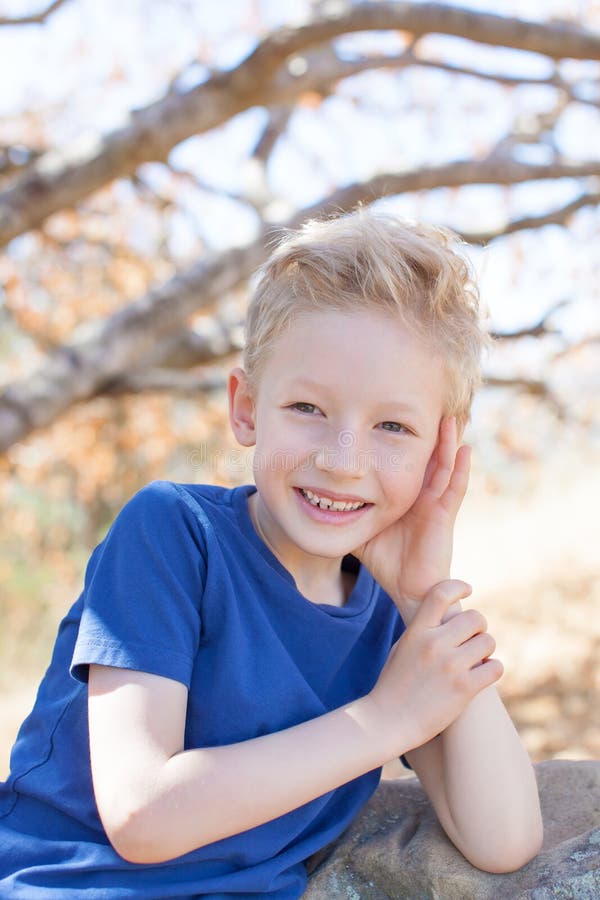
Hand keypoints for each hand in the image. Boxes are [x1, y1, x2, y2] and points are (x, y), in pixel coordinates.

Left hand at [353, 416, 469, 621]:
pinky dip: (461, 468)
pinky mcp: (444, 516)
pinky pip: (455, 488)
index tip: (397, 414)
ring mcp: (435, 504)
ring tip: (450, 417)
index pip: (405, 460)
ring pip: (444, 466)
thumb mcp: (360, 528)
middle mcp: (421, 495)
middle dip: (429, 433)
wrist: (407, 590)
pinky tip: (465, 449)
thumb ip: (344, 511)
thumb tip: (314, 497)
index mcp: (403, 494)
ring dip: (448, 442)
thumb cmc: (386, 560)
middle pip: (428, 457)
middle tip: (430, 405)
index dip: (404, 439)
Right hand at [367, 580, 502, 754]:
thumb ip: (423, 628)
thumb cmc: (394, 683)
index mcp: (417, 631)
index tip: (467, 589)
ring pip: (488, 642)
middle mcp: (434, 644)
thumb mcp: (402, 647)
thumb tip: (446, 613)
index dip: (458, 586)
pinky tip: (481, 675)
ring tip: (476, 660)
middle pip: (475, 618)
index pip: (441, 593)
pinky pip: (495, 667)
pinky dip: (492, 670)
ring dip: (486, 650)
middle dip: (478, 628)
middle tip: (472, 640)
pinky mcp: (464, 689)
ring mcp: (450, 666)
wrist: (386, 721)